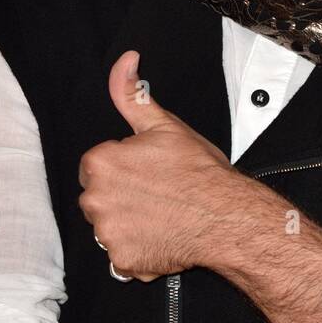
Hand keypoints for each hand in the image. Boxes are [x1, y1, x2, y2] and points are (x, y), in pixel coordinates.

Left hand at [77, 50, 234, 281]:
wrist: (226, 216)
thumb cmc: (198, 171)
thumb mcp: (164, 124)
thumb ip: (132, 93)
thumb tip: (125, 61)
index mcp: (101, 163)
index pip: (95, 167)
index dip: (123, 168)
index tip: (146, 172)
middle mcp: (95, 199)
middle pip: (98, 198)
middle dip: (121, 197)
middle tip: (157, 194)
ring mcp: (108, 234)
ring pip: (110, 227)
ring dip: (129, 224)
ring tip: (161, 216)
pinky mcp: (122, 261)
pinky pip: (122, 256)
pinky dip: (139, 250)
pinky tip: (162, 237)